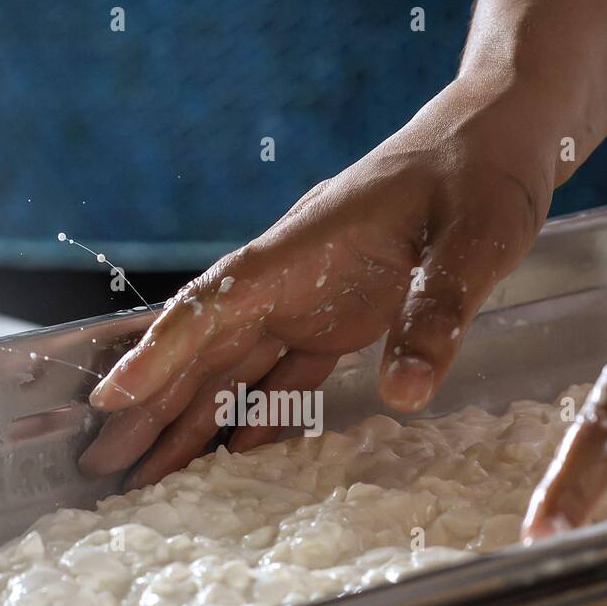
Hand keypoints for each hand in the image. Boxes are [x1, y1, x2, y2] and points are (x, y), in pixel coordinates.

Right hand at [79, 81, 558, 487]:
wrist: (503, 130)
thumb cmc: (486, 168)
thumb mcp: (476, 237)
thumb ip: (438, 311)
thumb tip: (403, 394)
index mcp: (303, 249)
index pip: (212, 306)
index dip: (158, 355)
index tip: (110, 399)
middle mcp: (293, 277)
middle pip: (205, 348)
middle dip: (153, 406)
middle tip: (103, 466)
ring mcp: (314, 296)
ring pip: (237, 366)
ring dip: (194, 419)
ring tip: (150, 475)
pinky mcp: (344, 313)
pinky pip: (289, 372)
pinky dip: (260, 413)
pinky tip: (236, 453)